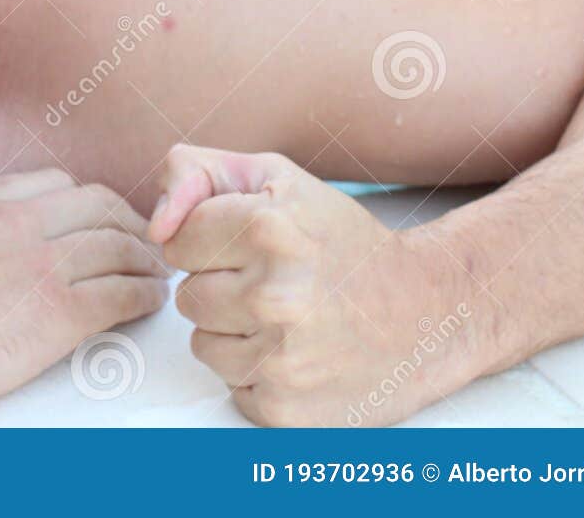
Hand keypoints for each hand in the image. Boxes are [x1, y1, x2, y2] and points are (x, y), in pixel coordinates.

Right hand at [0, 168, 167, 423]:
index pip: (56, 183)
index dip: (85, 203)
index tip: (96, 220)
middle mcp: (17, 222)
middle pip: (99, 206)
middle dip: (128, 224)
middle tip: (141, 244)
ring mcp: (40, 265)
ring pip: (119, 248)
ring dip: (145, 261)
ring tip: (156, 275)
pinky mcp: (56, 315)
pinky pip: (120, 296)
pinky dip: (142, 297)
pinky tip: (149, 304)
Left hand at [149, 145, 474, 425]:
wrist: (427, 312)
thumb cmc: (342, 242)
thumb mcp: (275, 178)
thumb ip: (197, 174)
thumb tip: (155, 227)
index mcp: (269, 229)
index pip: (175, 241)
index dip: (209, 241)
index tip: (251, 244)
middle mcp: (275, 297)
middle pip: (186, 296)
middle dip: (221, 287)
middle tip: (277, 283)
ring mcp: (281, 359)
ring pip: (203, 345)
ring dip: (235, 333)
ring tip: (290, 319)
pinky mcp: (285, 409)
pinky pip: (231, 387)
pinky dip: (258, 374)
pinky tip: (300, 354)